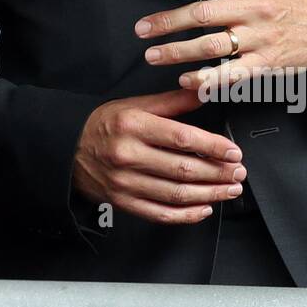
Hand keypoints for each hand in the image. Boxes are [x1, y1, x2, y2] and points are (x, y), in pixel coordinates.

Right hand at [72, 89, 245, 224]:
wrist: (67, 150)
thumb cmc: (105, 126)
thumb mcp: (134, 105)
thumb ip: (170, 103)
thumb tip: (202, 92)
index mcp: (133, 126)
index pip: (181, 138)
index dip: (212, 146)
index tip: (233, 151)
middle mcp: (128, 155)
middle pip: (183, 169)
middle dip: (218, 173)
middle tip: (239, 172)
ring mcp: (124, 183)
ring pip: (176, 194)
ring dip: (210, 194)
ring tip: (230, 189)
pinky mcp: (123, 203)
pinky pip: (160, 214)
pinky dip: (186, 215)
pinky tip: (205, 208)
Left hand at [134, 0, 306, 90]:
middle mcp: (257, 8)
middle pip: (208, 15)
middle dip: (171, 22)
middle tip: (143, 28)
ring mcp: (261, 37)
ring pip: (215, 47)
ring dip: (180, 53)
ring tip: (153, 55)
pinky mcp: (266, 63)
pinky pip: (233, 73)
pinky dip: (209, 79)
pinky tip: (186, 79)